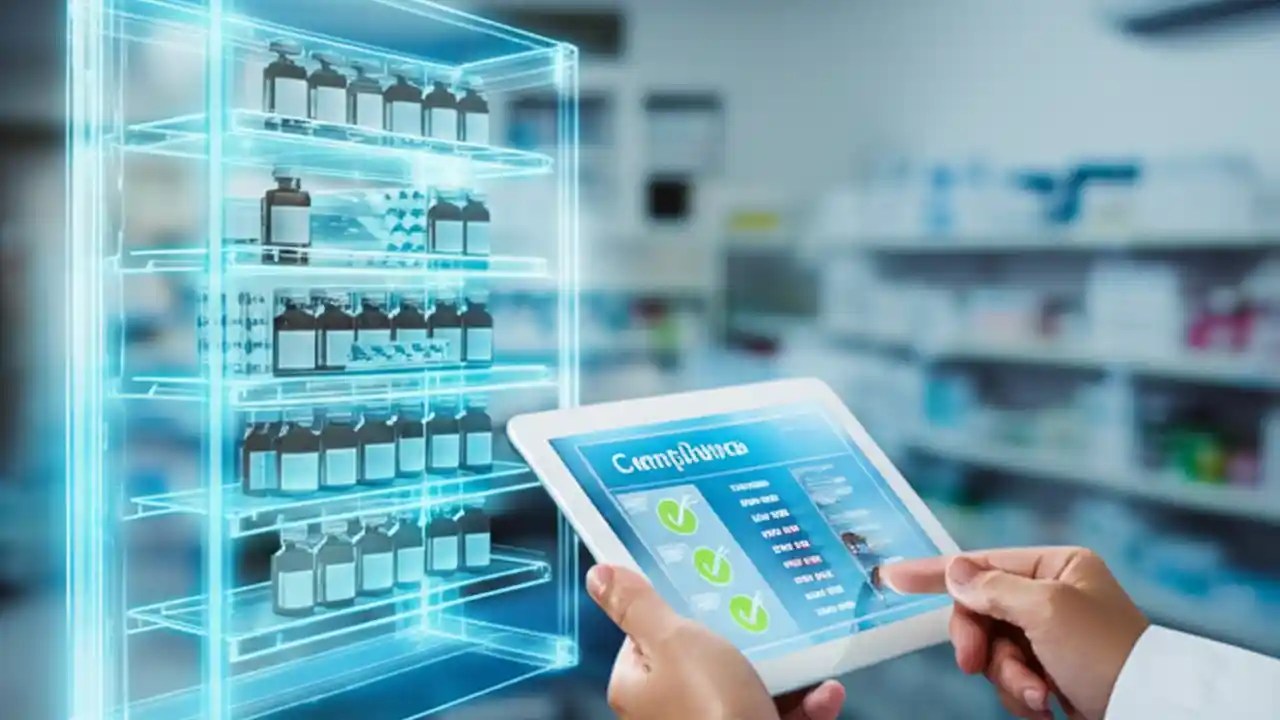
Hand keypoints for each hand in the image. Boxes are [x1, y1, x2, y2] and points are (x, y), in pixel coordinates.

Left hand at [587, 564, 845, 719]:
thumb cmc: (711, 710)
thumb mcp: (674, 641)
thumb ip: (640, 607)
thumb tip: (599, 575)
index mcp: (639, 686)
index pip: (648, 636)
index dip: (677, 612)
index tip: (708, 591)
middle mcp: (670, 711)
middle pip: (705, 658)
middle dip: (743, 639)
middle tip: (766, 617)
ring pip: (750, 687)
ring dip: (786, 671)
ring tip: (806, 656)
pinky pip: (780, 714)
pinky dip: (805, 704)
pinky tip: (824, 692)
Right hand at [881, 547, 1148, 719]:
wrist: (1151, 712)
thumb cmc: (1108, 654)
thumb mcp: (1046, 611)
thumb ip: (993, 588)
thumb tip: (955, 571)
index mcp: (1057, 567)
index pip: (982, 563)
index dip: (935, 572)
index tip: (891, 576)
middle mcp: (1052, 597)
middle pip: (980, 613)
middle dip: (984, 646)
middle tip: (973, 663)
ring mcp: (1051, 637)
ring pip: (993, 652)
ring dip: (1009, 678)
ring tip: (1040, 696)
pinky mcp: (1053, 673)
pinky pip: (1011, 679)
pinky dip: (1023, 695)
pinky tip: (1050, 706)